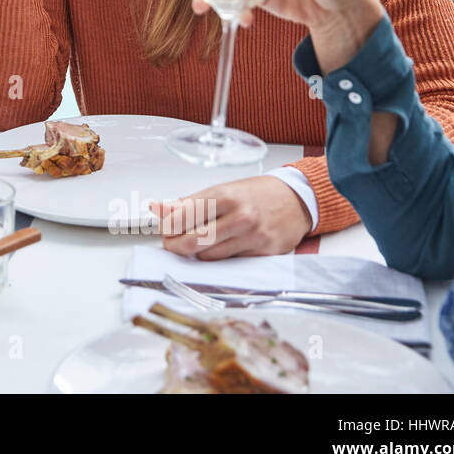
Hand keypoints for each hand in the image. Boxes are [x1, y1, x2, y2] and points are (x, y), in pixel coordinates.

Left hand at [151, 174, 311, 258]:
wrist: (296, 200)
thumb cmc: (255, 194)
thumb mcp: (221, 190)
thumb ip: (187, 203)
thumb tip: (157, 208)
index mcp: (225, 195)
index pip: (183, 216)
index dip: (167, 227)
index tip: (165, 229)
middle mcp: (240, 216)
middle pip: (192, 242)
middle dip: (175, 245)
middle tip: (172, 242)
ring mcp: (253, 236)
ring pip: (208, 257)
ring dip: (197, 253)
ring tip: (198, 242)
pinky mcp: (264, 253)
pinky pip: (229, 263)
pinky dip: (219, 258)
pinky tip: (221, 247)